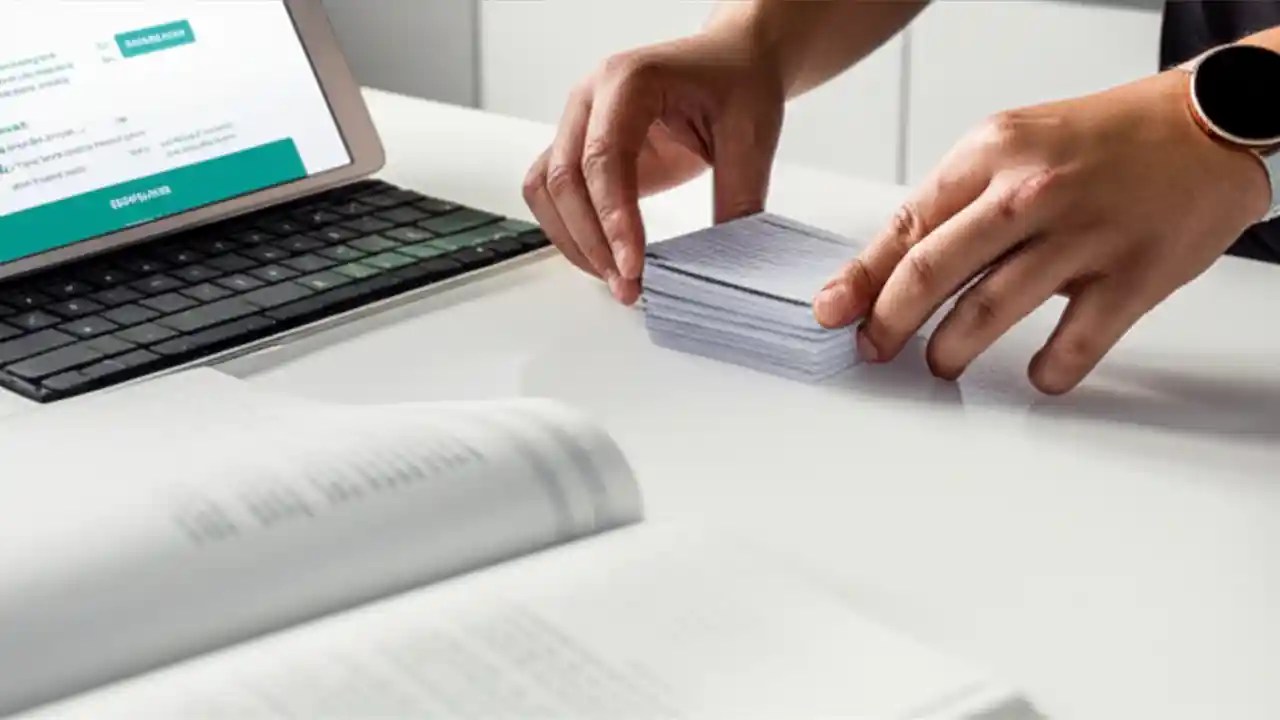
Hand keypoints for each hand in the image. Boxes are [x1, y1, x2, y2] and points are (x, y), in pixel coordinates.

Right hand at [523, 28, 784, 304]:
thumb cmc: (738, 81)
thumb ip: (739, 195)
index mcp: (630, 81)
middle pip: (564, 178)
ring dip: (573, 240)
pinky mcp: (581, 148)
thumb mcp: (752, 134)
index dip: (613, 218)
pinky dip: (570, 231)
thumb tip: (728, 260)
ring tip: (615, 279)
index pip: (604, 156)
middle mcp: (591, 98)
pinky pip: (553, 193)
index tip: (633, 265)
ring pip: (547, 189)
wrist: (733, 60)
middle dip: (592, 241)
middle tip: (628, 285)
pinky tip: (603, 259)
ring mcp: (579, 122)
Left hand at [813, 70, 1270, 393]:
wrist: (1210, 124)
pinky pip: (1074, 343)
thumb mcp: (1017, 142)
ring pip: (989, 310)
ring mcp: (1083, 233)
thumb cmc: (1106, 140)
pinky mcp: (1132, 275)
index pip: (907, 225)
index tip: (834, 311)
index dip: (861, 278)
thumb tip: (897, 267)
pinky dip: (1048, 371)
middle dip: (890, 322)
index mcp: (993, 151)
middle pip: (933, 270)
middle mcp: (1031, 189)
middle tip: (875, 349)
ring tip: (940, 364)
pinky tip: (1038, 375)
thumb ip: (962, 200)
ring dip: (951, 350)